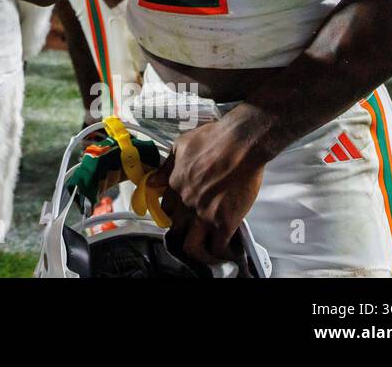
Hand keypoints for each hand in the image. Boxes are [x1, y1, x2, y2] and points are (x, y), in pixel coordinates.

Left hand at [149, 119, 265, 263]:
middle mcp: (185, 203)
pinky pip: (218, 247)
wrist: (239, 143)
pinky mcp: (224, 222)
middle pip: (176, 230)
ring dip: (200, 253)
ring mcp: (203, 214)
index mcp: (174, 184)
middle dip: (184, 235)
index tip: (184, 217)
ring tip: (210, 252)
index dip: (175, 216)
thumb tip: (151, 182)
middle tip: (196, 236)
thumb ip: (166, 167)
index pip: (166, 210)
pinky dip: (223, 252)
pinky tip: (229, 249)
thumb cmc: (213, 138)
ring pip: (192, 247)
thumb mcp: (180, 146)